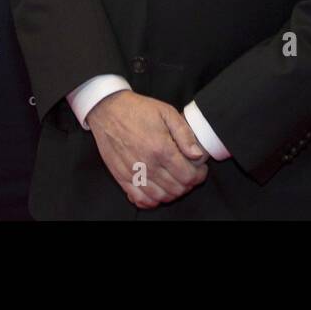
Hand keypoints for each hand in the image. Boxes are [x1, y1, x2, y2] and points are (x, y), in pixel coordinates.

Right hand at [86, 91, 208, 207]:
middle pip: (176, 189)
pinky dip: (152, 201)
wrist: (108, 110)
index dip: (199, 175)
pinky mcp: (121, 177)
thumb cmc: (138, 110)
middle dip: (189, 184)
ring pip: (160, 197)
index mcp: (161, 148)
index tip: (201, 169)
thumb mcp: (167, 112)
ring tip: (176, 182)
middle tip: (191, 174)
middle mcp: (148, 164)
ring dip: (172, 193)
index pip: (188, 176)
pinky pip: (140, 199)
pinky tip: (158, 191)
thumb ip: (185, 134)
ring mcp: (133, 173)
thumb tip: (197, 155)